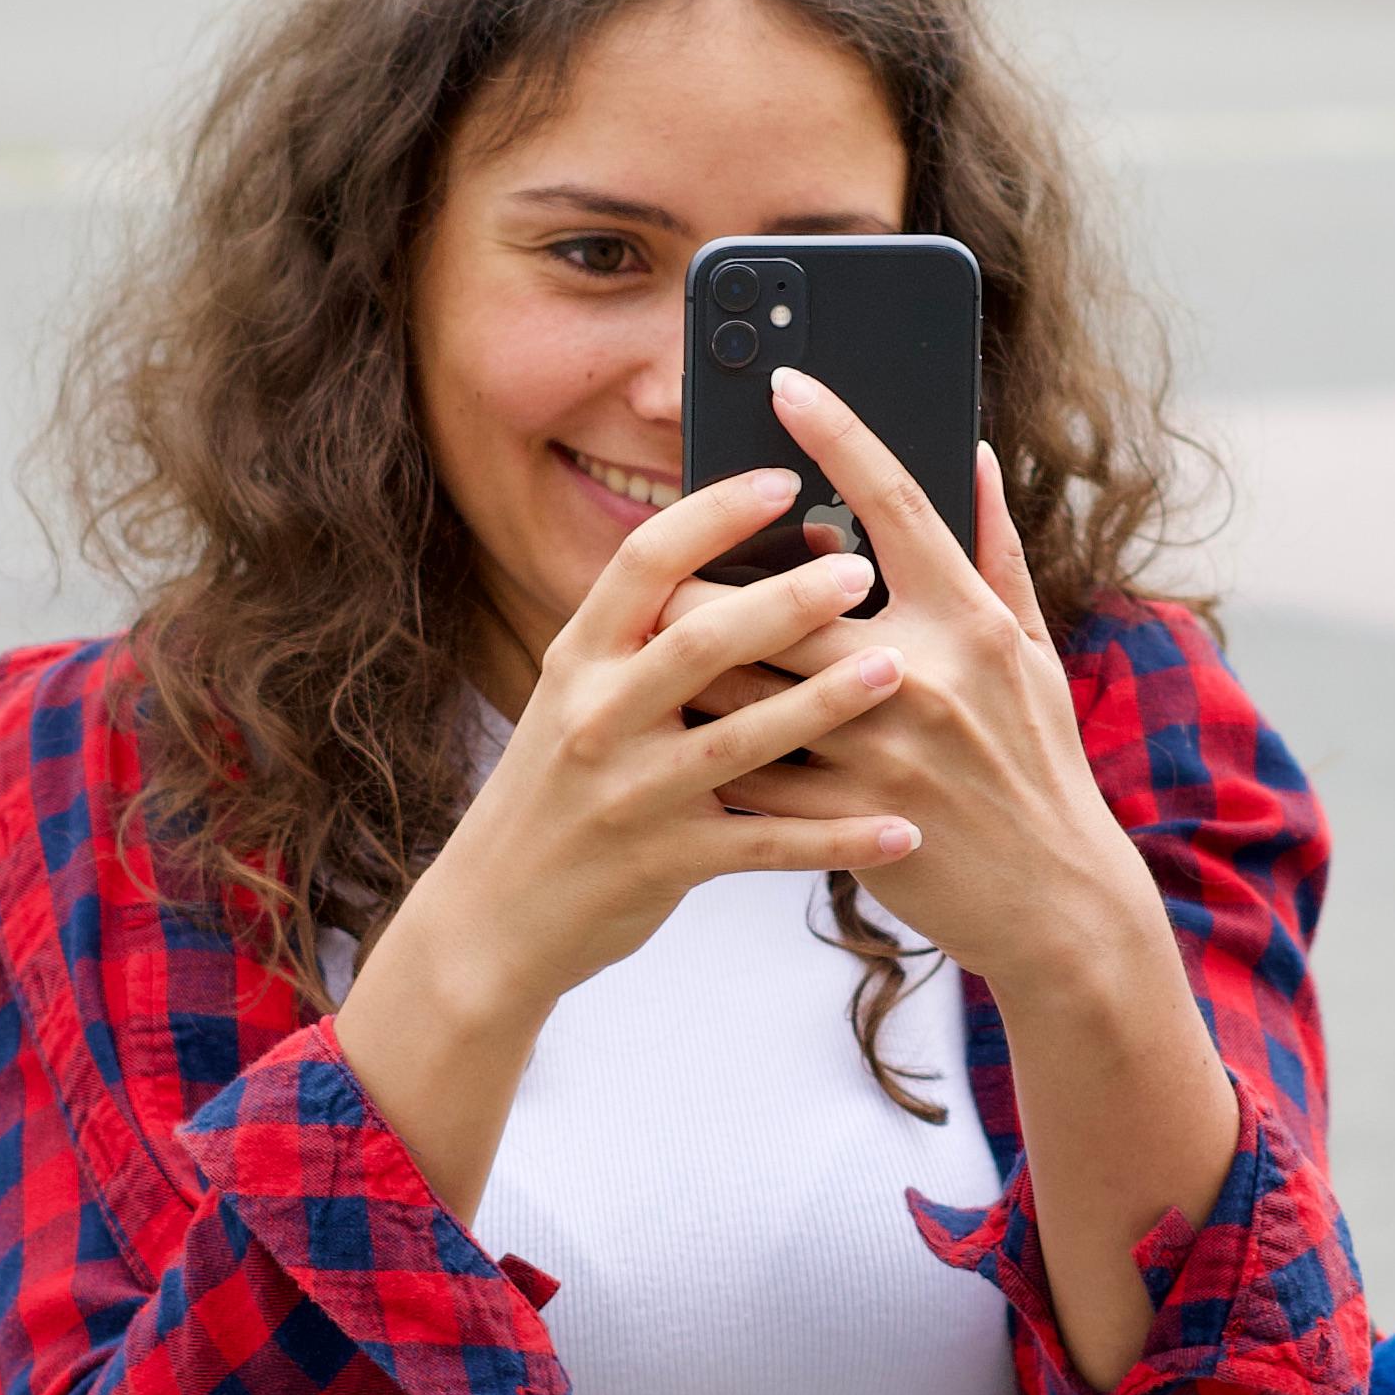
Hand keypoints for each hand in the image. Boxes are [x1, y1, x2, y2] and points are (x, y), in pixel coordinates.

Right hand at [330, 463, 916, 1217]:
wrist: (493, 916)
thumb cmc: (559, 791)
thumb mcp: (576, 700)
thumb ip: (644, 642)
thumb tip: (743, 567)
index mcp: (580, 660)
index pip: (644, 564)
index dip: (714, 514)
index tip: (783, 478)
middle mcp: (599, 716)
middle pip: (701, 640)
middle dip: (786, 601)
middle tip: (859, 570)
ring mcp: (631, 793)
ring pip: (742, 739)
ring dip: (826, 705)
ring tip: (899, 671)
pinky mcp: (663, 863)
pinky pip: (767, 846)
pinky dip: (838, 839)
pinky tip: (900, 830)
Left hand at [726, 373, 1233, 1386]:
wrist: (1057, 905)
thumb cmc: (1039, 767)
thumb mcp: (1036, 655)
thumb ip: (995, 550)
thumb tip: (970, 451)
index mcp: (972, 620)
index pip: (895, 500)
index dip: (837, 432)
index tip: (785, 381)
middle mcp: (925, 674)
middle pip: (785, 594)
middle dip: (711, 573)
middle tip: (661, 546)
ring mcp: (881, 751)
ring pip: (747, 684)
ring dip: (690, 659)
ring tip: (648, 641)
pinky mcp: (845, 819)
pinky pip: (748, 771)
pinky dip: (706, 748)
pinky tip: (670, 736)